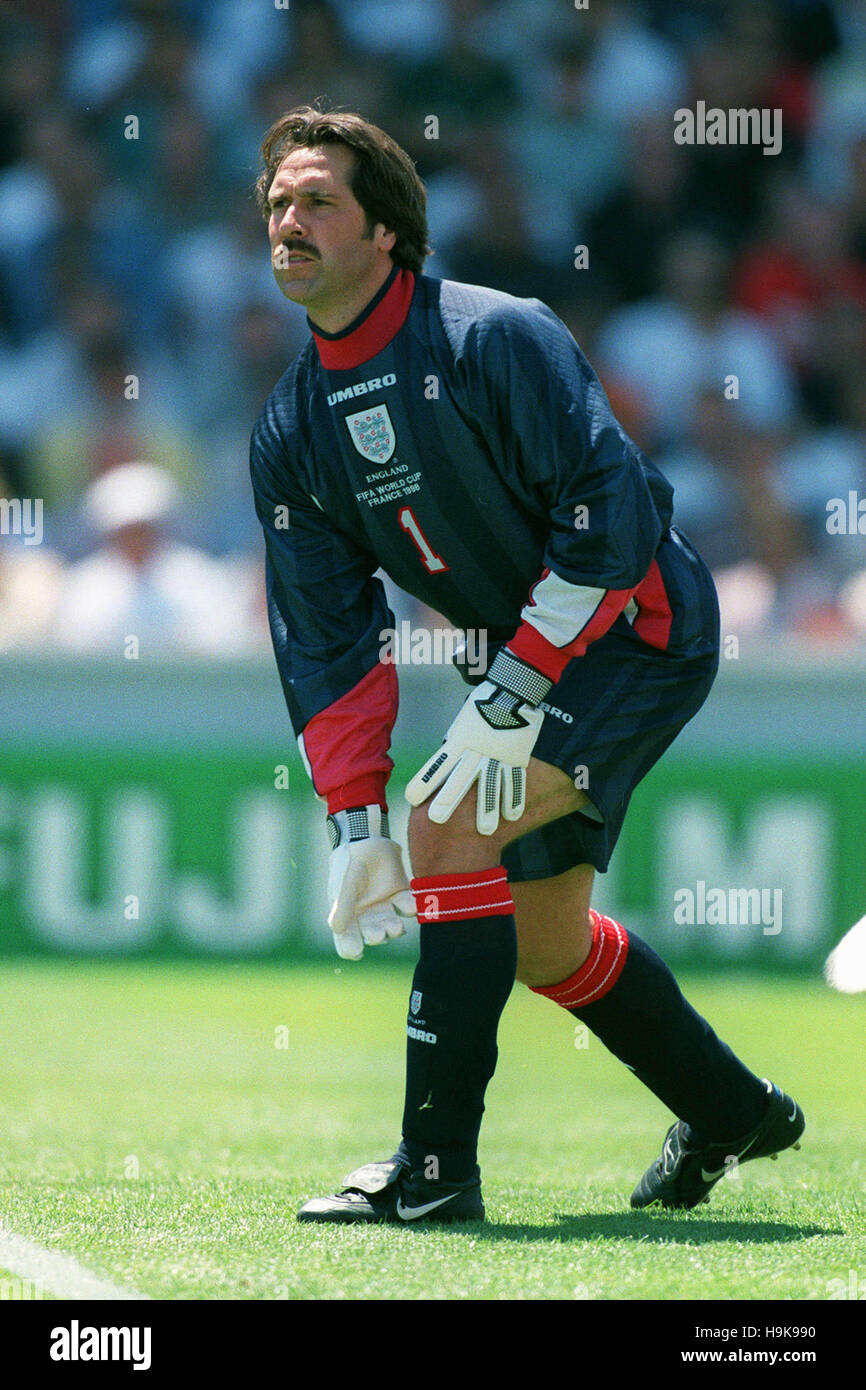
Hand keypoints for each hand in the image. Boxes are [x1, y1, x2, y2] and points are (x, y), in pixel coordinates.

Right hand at [326, 805, 415, 959]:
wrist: (365, 838)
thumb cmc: (348, 863)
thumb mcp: (343, 884)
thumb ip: (342, 906)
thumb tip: (336, 929)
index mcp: (347, 916)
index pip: (347, 940)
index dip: (350, 948)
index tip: (355, 951)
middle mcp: (367, 916)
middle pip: (373, 933)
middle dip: (376, 936)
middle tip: (379, 934)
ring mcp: (385, 907)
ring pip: (392, 924)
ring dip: (394, 928)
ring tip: (396, 926)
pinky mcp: (401, 895)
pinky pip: (407, 907)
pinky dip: (410, 908)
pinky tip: (410, 905)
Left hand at [405, 649, 550, 834]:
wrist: (512, 689)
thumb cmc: (482, 705)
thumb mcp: (462, 724)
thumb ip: (455, 745)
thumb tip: (447, 765)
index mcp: (459, 741)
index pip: (437, 765)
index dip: (424, 782)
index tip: (411, 799)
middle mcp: (477, 751)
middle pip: (460, 779)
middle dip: (448, 800)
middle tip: (437, 820)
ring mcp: (498, 755)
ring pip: (491, 786)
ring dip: (487, 810)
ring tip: (485, 831)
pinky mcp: (517, 756)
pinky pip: (515, 780)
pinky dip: (514, 799)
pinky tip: (511, 817)